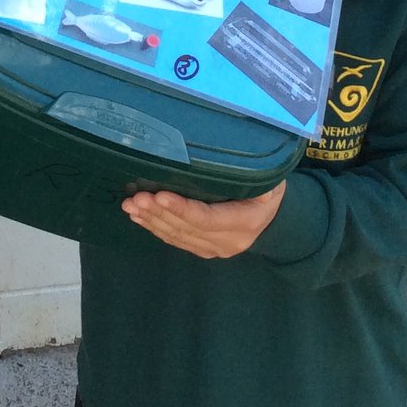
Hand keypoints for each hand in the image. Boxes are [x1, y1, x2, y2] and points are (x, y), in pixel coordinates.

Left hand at [122, 182, 285, 258]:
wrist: (276, 218)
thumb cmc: (269, 190)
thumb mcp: (270, 179)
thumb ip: (252, 174)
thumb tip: (230, 156)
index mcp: (245, 222)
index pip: (207, 218)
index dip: (182, 208)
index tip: (159, 195)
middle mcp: (229, 241)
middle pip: (187, 229)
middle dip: (158, 213)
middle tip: (135, 198)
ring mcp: (215, 249)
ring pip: (178, 236)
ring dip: (151, 221)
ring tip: (130, 205)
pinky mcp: (203, 249)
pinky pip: (176, 240)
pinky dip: (156, 228)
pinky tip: (139, 217)